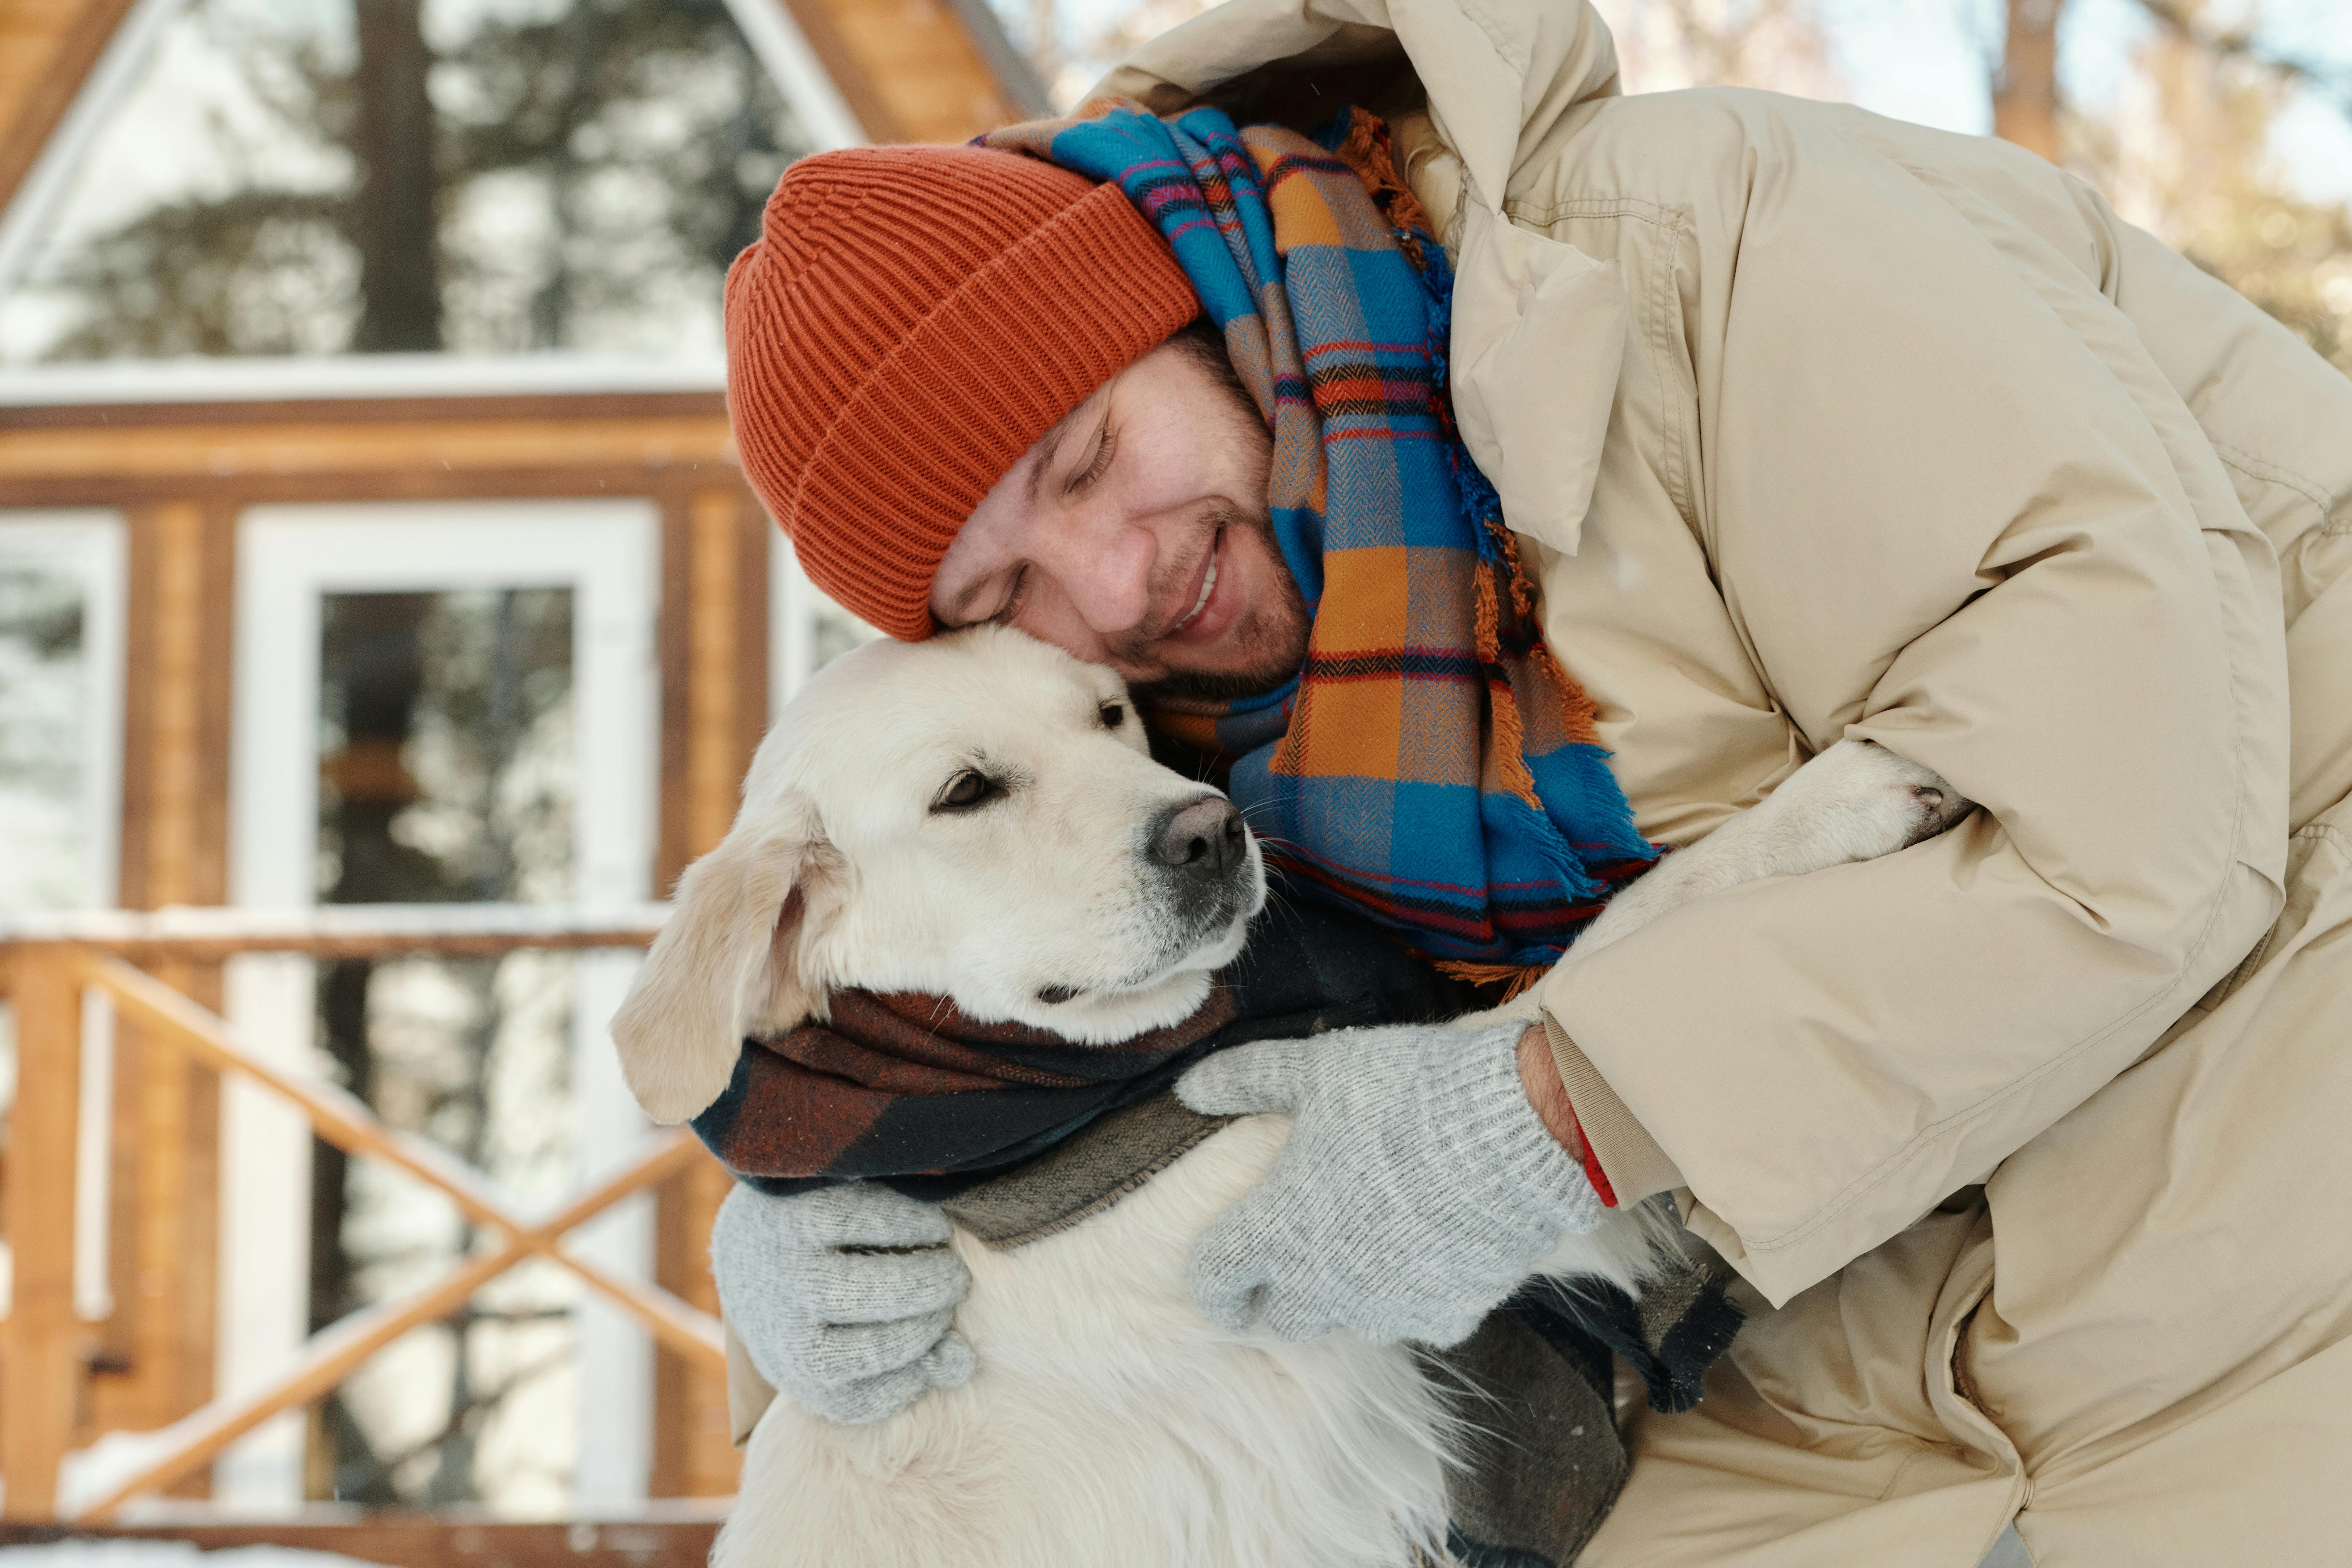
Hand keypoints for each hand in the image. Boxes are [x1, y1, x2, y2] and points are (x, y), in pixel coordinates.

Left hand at [711, 1181, 975, 1424]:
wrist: (748, 1239)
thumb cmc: (818, 1300)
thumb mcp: (849, 1341)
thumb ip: (913, 1356)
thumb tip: (963, 1360)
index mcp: (799, 1374)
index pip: (865, 1400)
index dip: (919, 1376)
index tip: (946, 1345)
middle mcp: (786, 1331)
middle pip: (872, 1347)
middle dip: (929, 1325)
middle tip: (955, 1294)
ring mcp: (785, 1272)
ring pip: (860, 1290)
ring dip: (923, 1280)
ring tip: (949, 1267)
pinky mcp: (792, 1217)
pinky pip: (857, 1222)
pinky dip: (907, 1224)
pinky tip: (932, 1227)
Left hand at [1176, 1019, 1603, 1346]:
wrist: (1510, 1131)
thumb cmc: (1400, 1094)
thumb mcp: (1313, 1069)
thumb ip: (1246, 1080)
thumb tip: (1189, 1087)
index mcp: (1277, 1231)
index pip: (1216, 1282)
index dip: (1213, 1285)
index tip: (1221, 1286)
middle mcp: (1323, 1285)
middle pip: (1283, 1317)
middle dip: (1283, 1294)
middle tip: (1300, 1256)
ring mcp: (1387, 1307)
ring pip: (1350, 1322)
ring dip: (1350, 1294)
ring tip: (1371, 1246)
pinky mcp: (1447, 1314)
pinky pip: (1419, 1317)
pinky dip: (1418, 1293)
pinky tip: (1432, 1249)